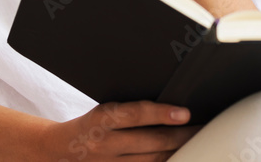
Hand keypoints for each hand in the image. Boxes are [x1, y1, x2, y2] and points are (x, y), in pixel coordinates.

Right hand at [39, 100, 202, 160]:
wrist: (57, 152)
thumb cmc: (89, 125)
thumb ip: (130, 110)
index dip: (162, 114)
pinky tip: (177, 157)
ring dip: (177, 152)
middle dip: (181, 136)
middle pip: (151, 142)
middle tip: (203, 128)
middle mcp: (106, 144)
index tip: (185, 112)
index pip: (136, 114)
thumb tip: (169, 105)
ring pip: (153, 161)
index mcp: (102, 118)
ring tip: (196, 143)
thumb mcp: (103, 109)